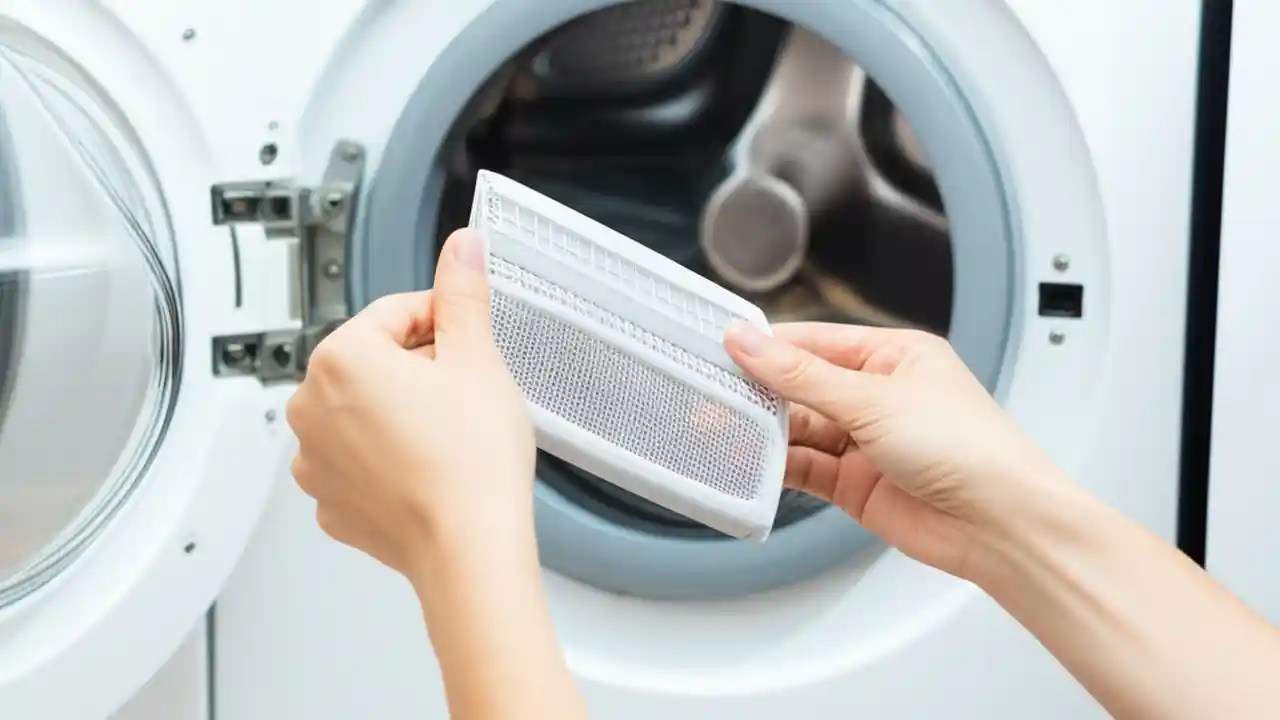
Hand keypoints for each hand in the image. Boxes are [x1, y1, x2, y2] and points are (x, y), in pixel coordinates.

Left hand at [287, 229, 534, 577]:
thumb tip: (461, 247)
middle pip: (374, 360)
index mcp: (340, 357)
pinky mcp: (329, 500)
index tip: (469, 342)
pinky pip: (358, 459)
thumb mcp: (478, 359)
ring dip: (401, 411)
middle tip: (467, 394)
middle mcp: (310, 406)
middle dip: (420, 368)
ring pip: (364, 409)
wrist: (469, 550)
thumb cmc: (471, 464)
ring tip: (448, 436)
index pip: (395, 312)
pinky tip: (428, 467)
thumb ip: (463, 293)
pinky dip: (388, 457)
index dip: (443, 322)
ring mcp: (313, 458)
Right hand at [724, 321, 1067, 578]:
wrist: (1000, 524)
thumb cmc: (969, 449)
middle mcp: (878, 396)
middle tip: (710, 393)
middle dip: (758, 393)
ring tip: (720, 429)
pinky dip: (777, 467)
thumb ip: (801, 375)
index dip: (766, 347)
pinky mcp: (857, 485)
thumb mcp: (873, 399)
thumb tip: (750, 341)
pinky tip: (752, 462)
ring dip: (763, 432)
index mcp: (893, 356)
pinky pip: (805, 469)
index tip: (722, 348)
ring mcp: (866, 442)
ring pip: (798, 430)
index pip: (813, 342)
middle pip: (800, 387)